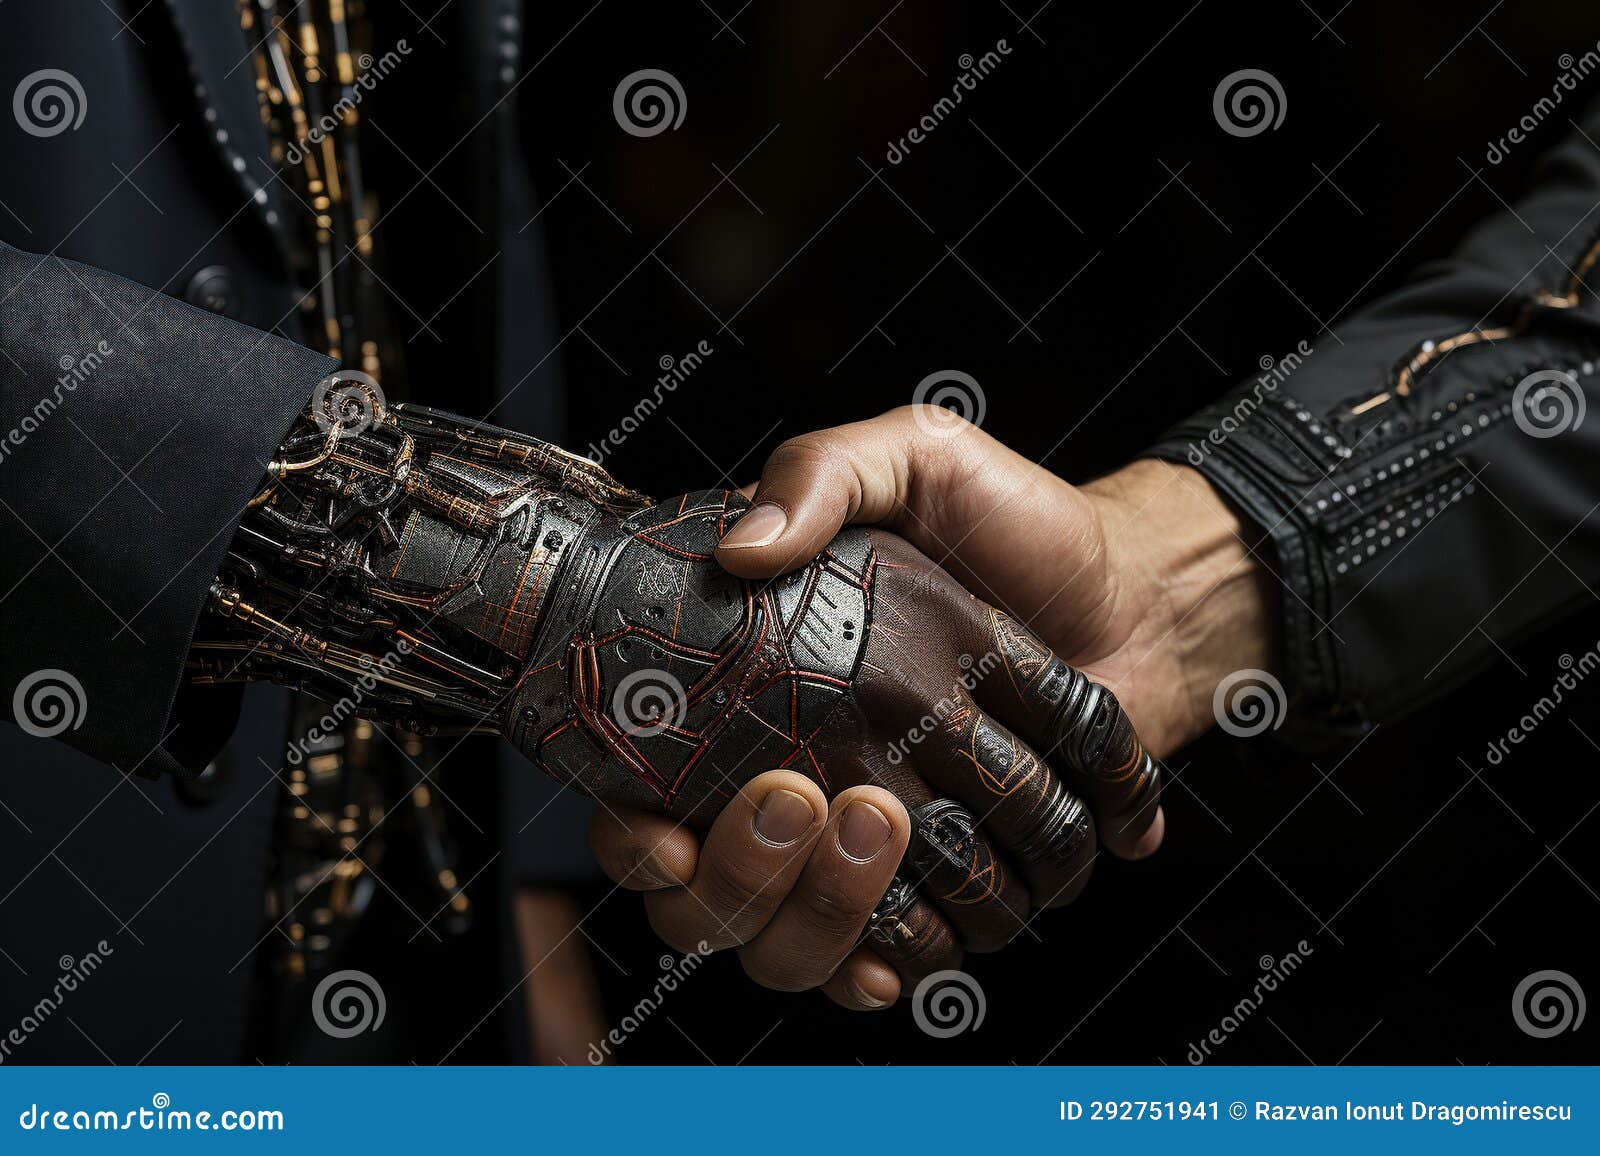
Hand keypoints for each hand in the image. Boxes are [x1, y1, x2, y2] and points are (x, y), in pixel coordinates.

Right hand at [205, 398, 1195, 1010]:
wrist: (1142, 592)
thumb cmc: (1020, 523)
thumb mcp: (915, 457)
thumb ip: (824, 474)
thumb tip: (744, 552)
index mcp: (768, 693)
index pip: (655, 790)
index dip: (637, 833)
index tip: (665, 830)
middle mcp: (807, 781)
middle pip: (723, 898)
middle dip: (752, 876)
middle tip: (816, 801)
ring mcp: (877, 844)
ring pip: (800, 944)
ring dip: (836, 912)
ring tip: (896, 825)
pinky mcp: (955, 881)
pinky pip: (900, 963)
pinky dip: (904, 968)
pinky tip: (919, 948)